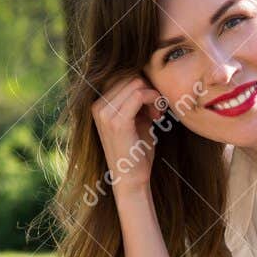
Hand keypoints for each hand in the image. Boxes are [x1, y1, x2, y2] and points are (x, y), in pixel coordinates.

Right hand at [91, 75, 169, 197]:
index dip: (143, 86)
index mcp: (99, 105)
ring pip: (136, 83)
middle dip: (149, 89)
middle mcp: (97, 106)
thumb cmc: (136, 152)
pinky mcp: (117, 121)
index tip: (154, 106)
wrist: (131, 179)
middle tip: (158, 111)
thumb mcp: (137, 121)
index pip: (122, 77)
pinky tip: (158, 115)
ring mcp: (105, 113)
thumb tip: (148, 80)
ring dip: (153, 95)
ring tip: (158, 115)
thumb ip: (138, 101)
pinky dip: (154, 99)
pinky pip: (139, 94)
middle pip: (129, 77)